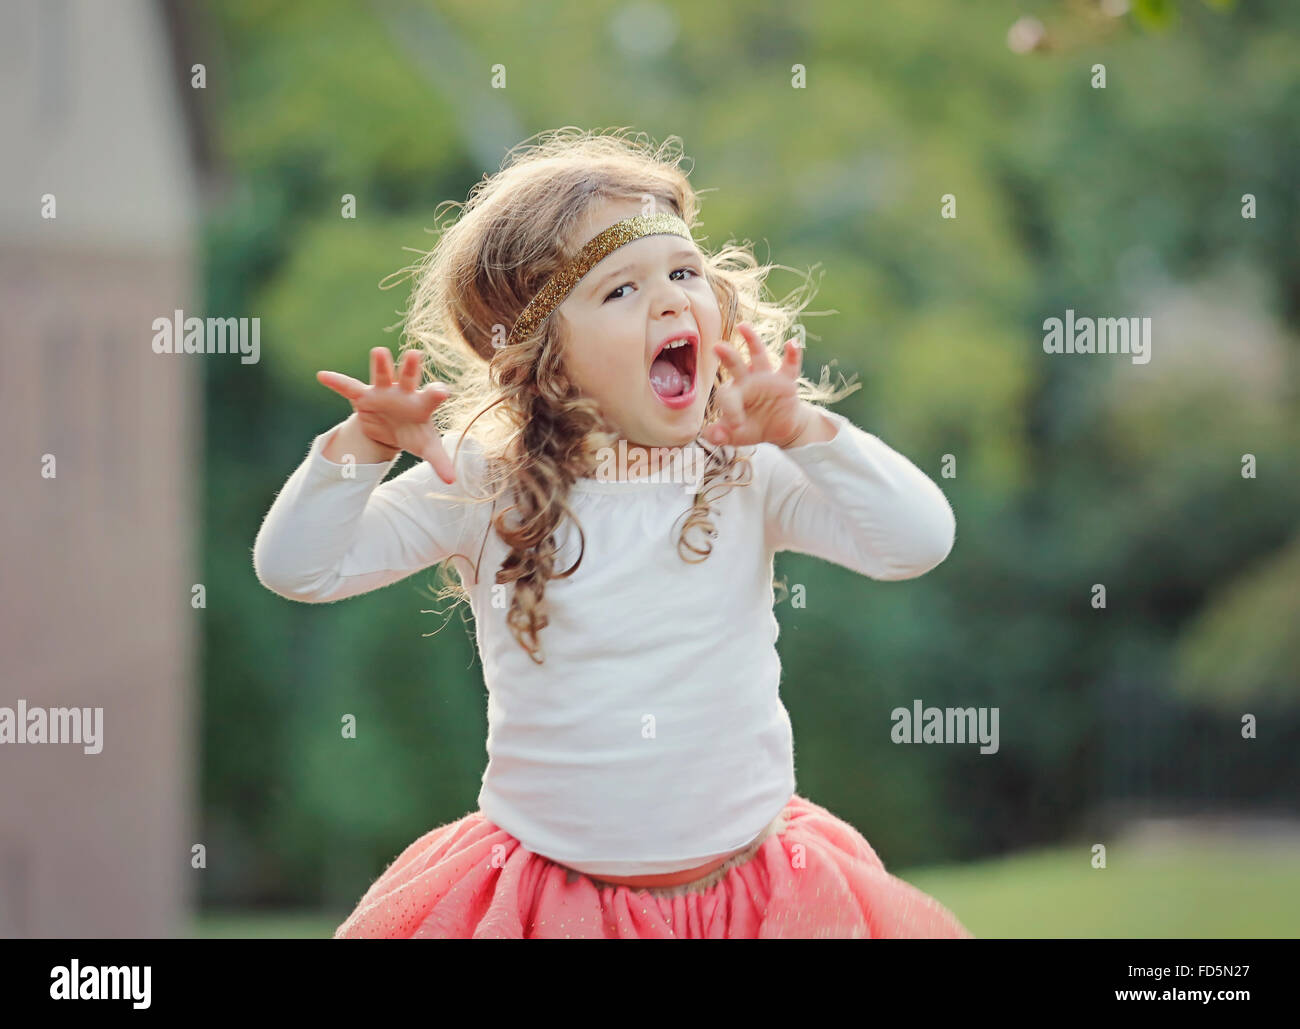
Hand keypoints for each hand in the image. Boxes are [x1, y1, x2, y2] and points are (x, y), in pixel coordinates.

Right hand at [316, 347, 456, 482]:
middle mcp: (404, 392)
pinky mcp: (364, 396)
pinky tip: (322, 376)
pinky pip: (349, 387)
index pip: (433, 396)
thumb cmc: (414, 433)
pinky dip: (337, 382)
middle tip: (415, 354)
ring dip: (381, 364)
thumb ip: (439, 461)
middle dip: (411, 367)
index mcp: (422, 404)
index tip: (443, 392)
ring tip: (379, 351)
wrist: (391, 430)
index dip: (437, 393)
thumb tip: (451, 482)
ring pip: (382, 375)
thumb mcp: (426, 447)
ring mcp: (383, 392)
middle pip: (409, 377)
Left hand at [703, 322, 808, 446]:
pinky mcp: (786, 381)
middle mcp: (748, 380)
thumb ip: (720, 435)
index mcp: (733, 393)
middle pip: (736, 364)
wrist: (779, 429)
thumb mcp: (736, 435)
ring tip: (743, 326)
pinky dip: (793, 354)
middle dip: (727, 355)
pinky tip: (792, 343)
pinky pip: (790, 366)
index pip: (728, 396)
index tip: (736, 426)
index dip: (730, 411)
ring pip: (758, 356)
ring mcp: (767, 378)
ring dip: (752, 341)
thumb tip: (708, 434)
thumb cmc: (752, 427)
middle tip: (716, 346)